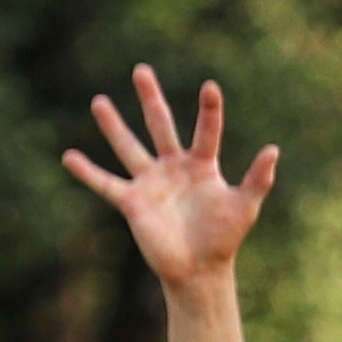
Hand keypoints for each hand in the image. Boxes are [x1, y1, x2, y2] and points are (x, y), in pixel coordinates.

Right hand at [62, 65, 278, 284]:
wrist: (199, 271)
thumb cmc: (224, 239)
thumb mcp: (244, 207)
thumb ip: (257, 180)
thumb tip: (273, 150)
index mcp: (202, 165)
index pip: (206, 130)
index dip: (209, 110)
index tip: (210, 87)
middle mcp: (174, 167)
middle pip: (161, 125)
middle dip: (151, 99)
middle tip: (141, 70)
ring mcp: (151, 183)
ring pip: (129, 147)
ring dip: (113, 125)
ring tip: (99, 101)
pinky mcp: (133, 203)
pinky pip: (106, 184)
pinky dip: (87, 172)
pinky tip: (69, 156)